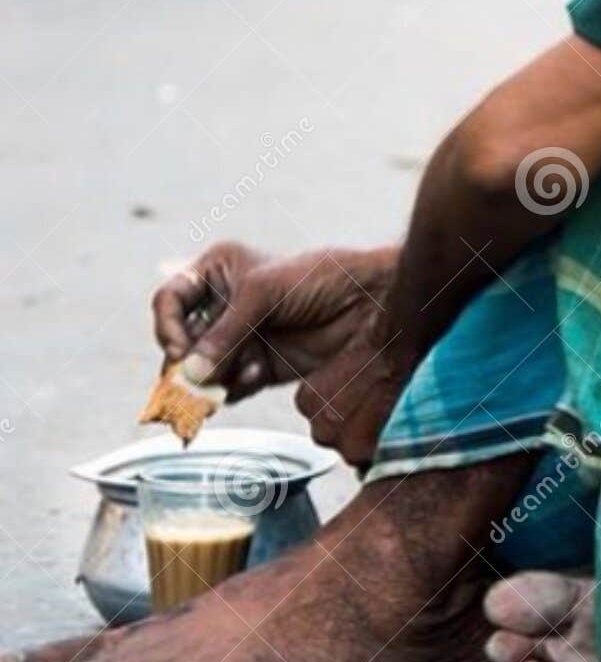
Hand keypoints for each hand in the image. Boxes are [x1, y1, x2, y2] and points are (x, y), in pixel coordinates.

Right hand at [151, 244, 402, 465]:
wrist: (372, 303)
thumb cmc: (321, 278)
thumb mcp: (265, 292)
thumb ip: (226, 331)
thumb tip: (189, 374)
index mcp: (218, 272)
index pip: (170, 301)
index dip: (167, 326)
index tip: (180, 348)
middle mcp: (224, 306)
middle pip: (180, 343)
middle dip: (183, 365)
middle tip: (191, 383)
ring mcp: (241, 339)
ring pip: (200, 371)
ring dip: (205, 383)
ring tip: (218, 388)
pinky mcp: (260, 367)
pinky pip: (228, 388)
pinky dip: (231, 389)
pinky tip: (253, 376)